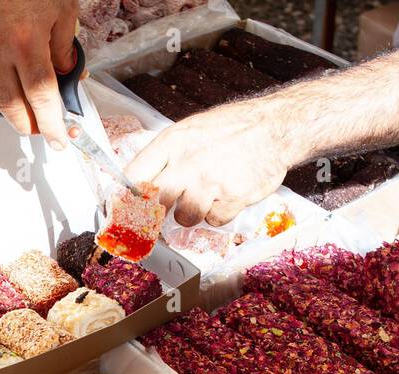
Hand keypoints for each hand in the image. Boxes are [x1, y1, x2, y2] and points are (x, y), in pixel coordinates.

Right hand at [0, 0, 79, 148]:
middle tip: (42, 130)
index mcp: (27, 42)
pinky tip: (5, 94)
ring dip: (11, 113)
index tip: (59, 140)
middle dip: (29, 125)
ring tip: (26, 115)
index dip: (51, 125)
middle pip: (13, 106)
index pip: (41, 98)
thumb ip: (64, 48)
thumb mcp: (62, 10)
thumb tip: (63, 74)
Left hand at [126, 99, 303, 226]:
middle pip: (155, 202)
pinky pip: (214, 220)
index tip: (121, 212)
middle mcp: (188, 162)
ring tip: (207, 193)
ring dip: (194, 213)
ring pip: (185, 218)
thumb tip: (137, 183)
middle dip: (157, 212)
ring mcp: (210, 181)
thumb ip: (166, 156)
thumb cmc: (233, 129)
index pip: (135, 176)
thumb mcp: (192, 130)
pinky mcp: (232, 198)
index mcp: (174, 142)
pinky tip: (226, 195)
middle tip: (164, 211)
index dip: (125, 199)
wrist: (276, 127)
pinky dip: (219, 214)